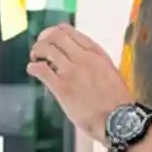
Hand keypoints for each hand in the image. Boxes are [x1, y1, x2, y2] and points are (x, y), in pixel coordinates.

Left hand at [26, 24, 132, 138]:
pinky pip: (41, 70)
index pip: (70, 32)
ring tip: (35, 58)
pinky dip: (33, 67)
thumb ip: (94, 62)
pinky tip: (32, 70)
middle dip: (44, 40)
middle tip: (39, 48)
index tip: (50, 38)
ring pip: (47, 49)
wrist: (119, 119)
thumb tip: (77, 59)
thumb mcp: (109, 72)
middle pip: (56, 36)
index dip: (55, 32)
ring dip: (37, 51)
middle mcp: (83, 58)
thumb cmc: (117, 101)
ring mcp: (72, 72)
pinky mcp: (62, 88)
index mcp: (96, 53)